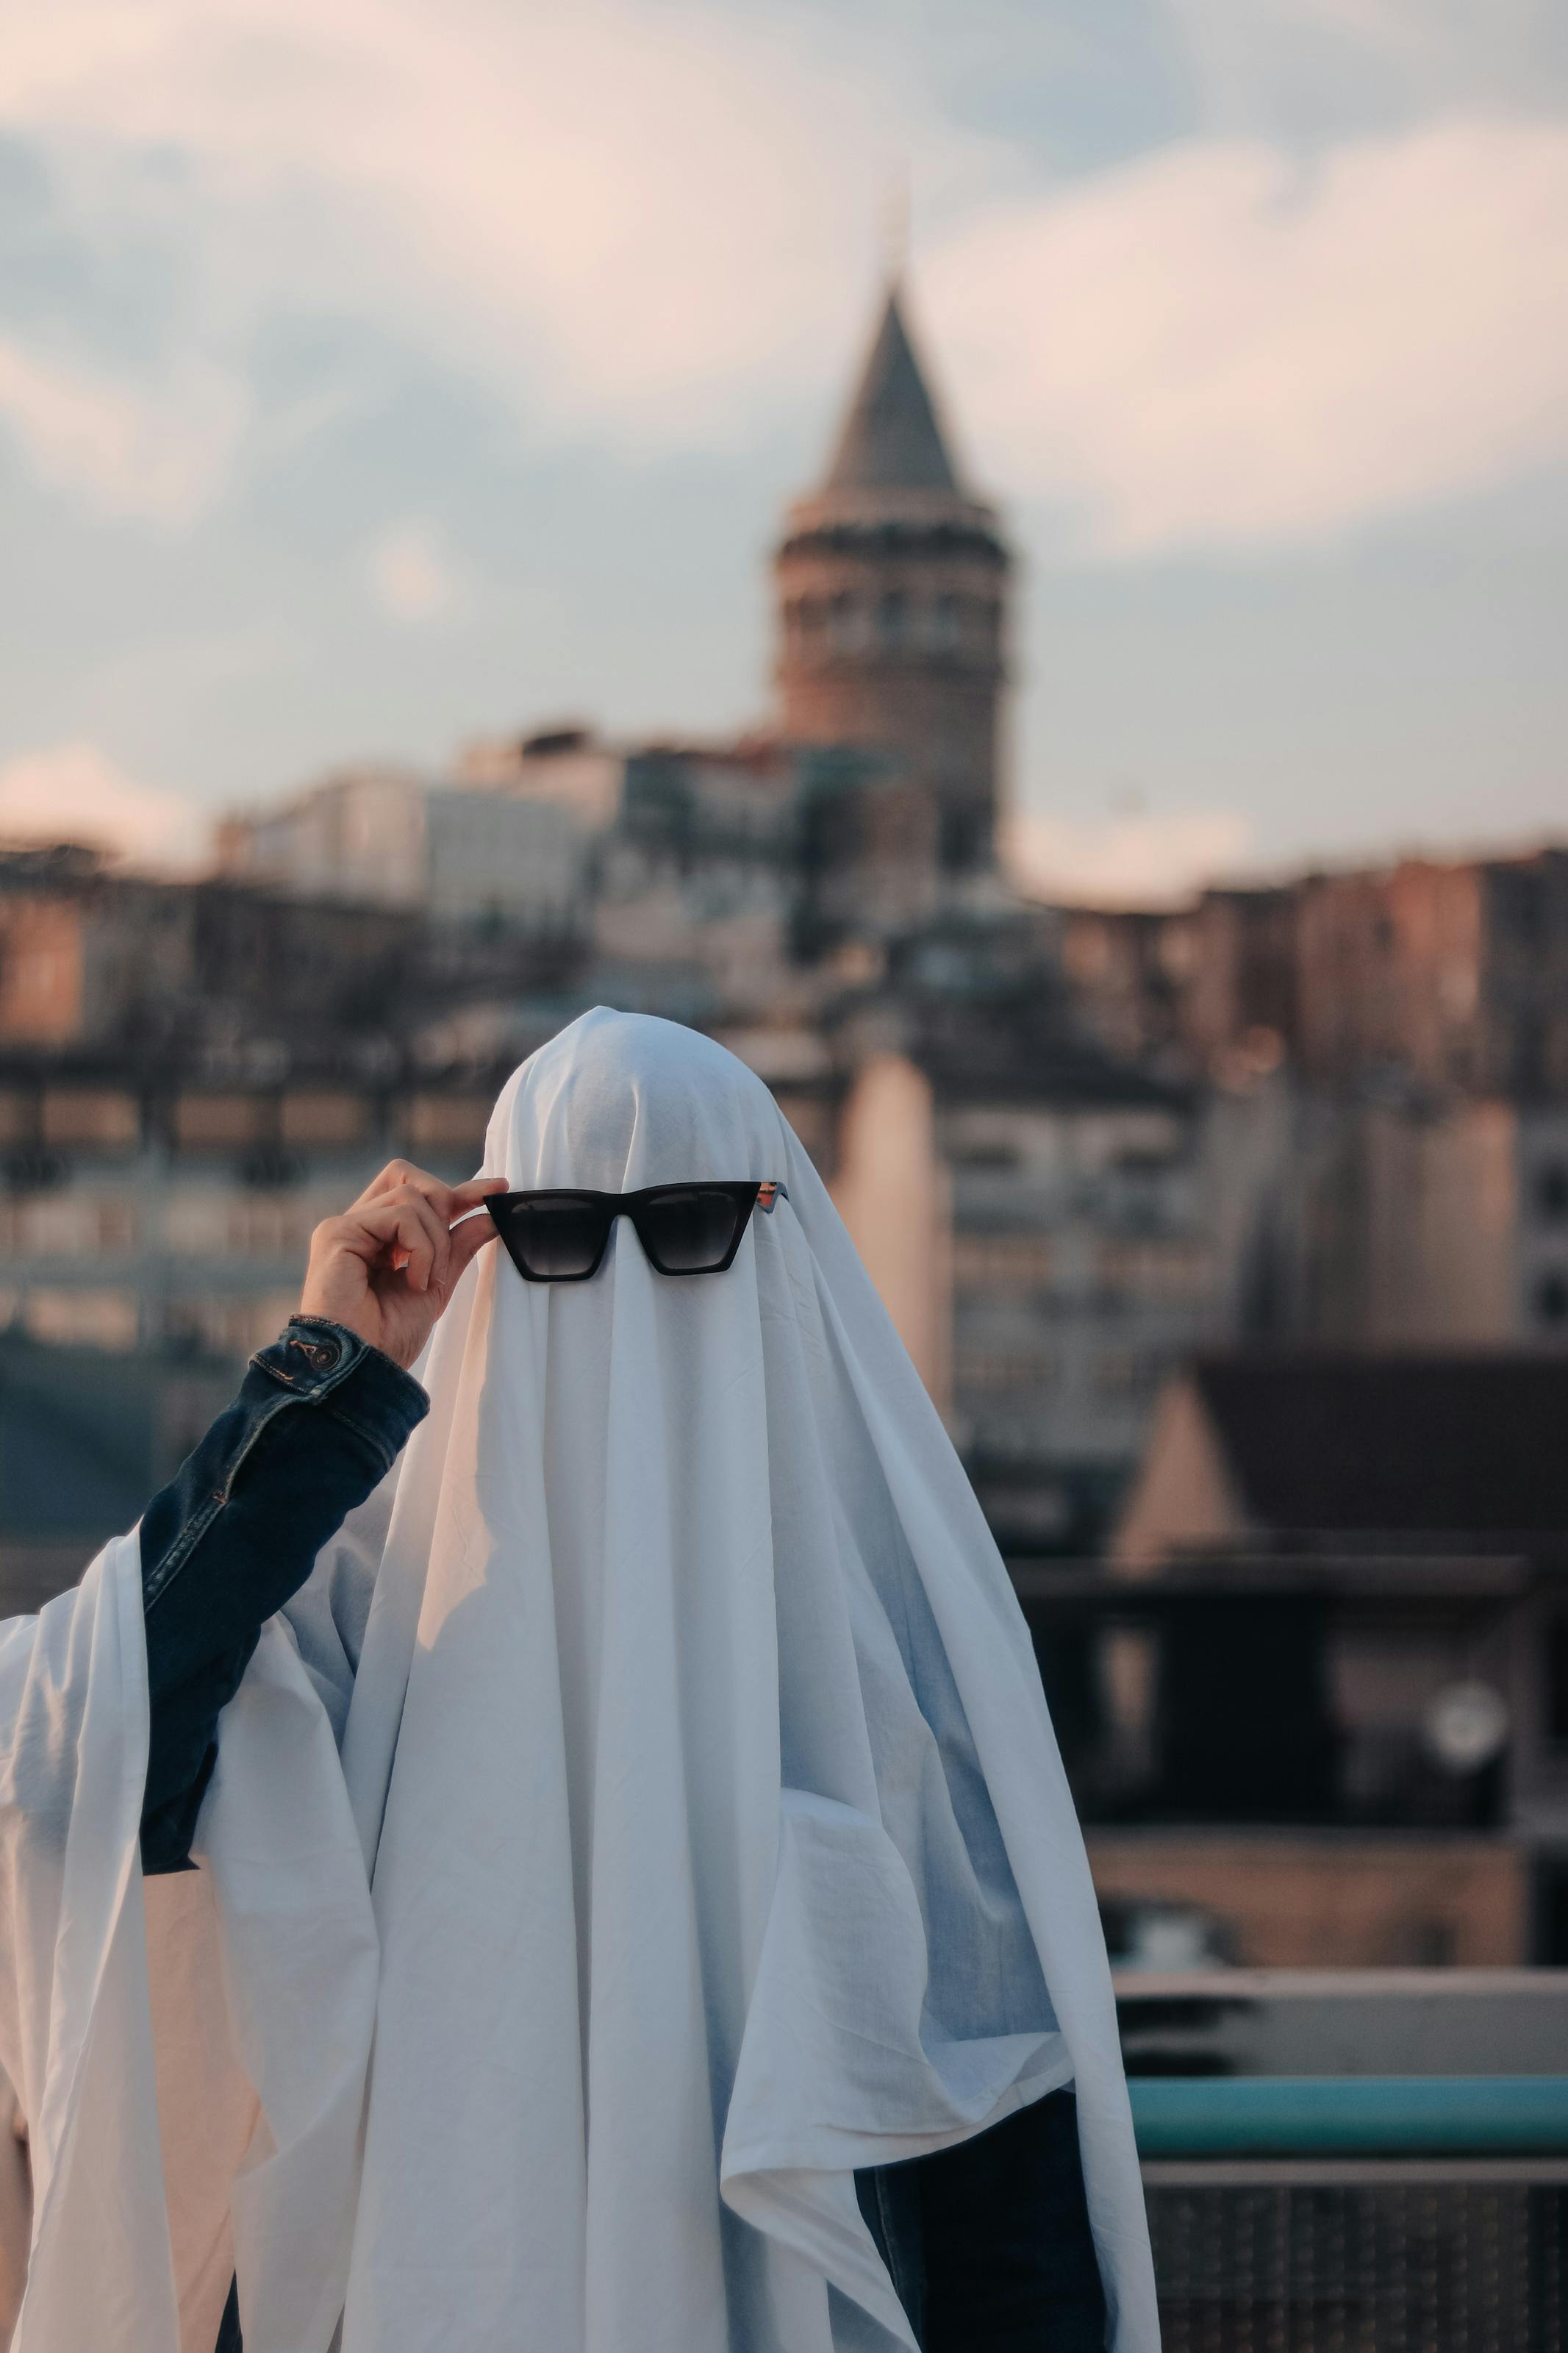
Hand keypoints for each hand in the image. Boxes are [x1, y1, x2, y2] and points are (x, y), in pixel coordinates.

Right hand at [298, 1162, 506, 1369]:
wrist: (360, 1369)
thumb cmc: (387, 1338)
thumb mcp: (435, 1286)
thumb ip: (457, 1248)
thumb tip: (489, 1216)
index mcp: (377, 1238)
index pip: (417, 1193)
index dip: (459, 1189)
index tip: (499, 1188)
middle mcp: (358, 1226)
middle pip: (410, 1180)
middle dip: (443, 1208)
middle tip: (444, 1259)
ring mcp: (345, 1226)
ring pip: (411, 1197)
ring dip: (434, 1242)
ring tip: (425, 1282)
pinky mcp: (337, 1232)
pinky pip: (400, 1216)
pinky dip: (420, 1249)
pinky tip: (412, 1282)